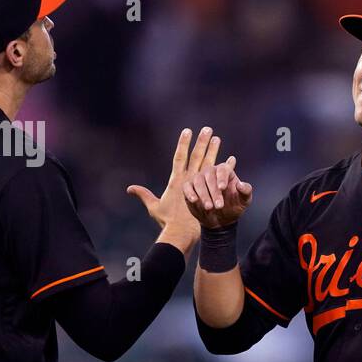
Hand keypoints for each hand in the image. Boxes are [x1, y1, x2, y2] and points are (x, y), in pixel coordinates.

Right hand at [127, 127, 222, 253]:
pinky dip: (226, 169)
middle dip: (201, 142)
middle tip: (208, 129)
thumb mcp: (154, 206)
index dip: (183, 143)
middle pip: (196, 156)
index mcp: (176, 180)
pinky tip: (232, 160)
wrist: (181, 232)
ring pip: (208, 163)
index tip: (187, 131)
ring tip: (218, 138)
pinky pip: (219, 178)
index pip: (179, 157)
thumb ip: (144, 195)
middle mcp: (188, 179)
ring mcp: (199, 185)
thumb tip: (130, 188)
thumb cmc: (167, 221)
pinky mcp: (208, 192)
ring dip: (213, 150)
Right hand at [184, 155, 252, 229]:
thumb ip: (246, 191)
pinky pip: (187, 187)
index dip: (222, 178)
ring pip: (198, 181)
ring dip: (204, 195)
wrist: (222, 220)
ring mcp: (199, 178)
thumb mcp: (244, 201)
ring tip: (209, 207)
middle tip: (219, 205)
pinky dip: (189, 193)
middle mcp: (211, 172)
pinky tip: (194, 200)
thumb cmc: (234, 206)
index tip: (222, 188)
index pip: (223, 169)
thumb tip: (241, 184)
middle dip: (214, 191)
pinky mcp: (189, 187)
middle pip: (209, 175)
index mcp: (226, 171)